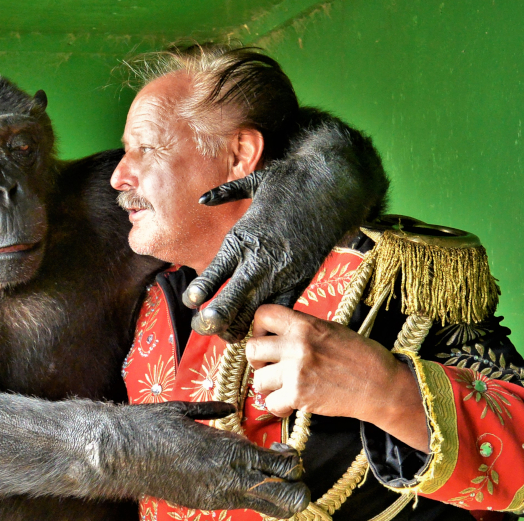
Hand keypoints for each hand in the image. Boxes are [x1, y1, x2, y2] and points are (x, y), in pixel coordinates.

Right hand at [121, 400, 310, 517]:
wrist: (120, 455)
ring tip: (259, 474)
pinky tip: (231, 476)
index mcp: (231, 451)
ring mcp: (219, 497)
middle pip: (289, 499)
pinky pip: (240, 504)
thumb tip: (229, 409)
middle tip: (282, 469)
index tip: (281, 448)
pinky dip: (246, 493)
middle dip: (296, 486)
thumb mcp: (185, 410)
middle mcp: (231, 479)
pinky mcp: (205, 505)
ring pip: (270, 509)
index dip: (292, 459)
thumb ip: (213, 411)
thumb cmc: (151, 426)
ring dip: (274, 493)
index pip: (286, 467)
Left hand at [184, 171, 295, 342]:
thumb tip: (201, 198)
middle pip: (225, 306)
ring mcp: (279, 276)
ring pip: (251, 317)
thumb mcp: (253, 184)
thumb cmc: (291, 184)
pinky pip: (280, 313)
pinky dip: (267, 322)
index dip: (195, 296)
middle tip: (202, 326)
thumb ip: (224, 194)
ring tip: (226, 332)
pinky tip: (257, 325)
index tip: (190, 302)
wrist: (333, 187)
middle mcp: (257, 263)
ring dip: (235, 327)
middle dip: (209, 322)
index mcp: (239, 242)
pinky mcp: (300, 282)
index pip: (209, 279)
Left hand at [245, 305, 428, 450]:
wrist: (380, 386)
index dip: (259, 328)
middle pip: (251, 349)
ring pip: (258, 380)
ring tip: (283, 389)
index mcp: (304, 324)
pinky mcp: (299, 395)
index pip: (263, 315)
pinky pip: (270, 403)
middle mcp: (296, 345)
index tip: (266, 339)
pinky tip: (290, 405)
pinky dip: (279, 408)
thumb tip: (277, 333)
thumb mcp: (331, 330)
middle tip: (271, 368)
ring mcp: (296, 370)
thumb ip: (303, 329)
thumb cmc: (360, 357)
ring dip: (268, 387)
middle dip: (258, 362)